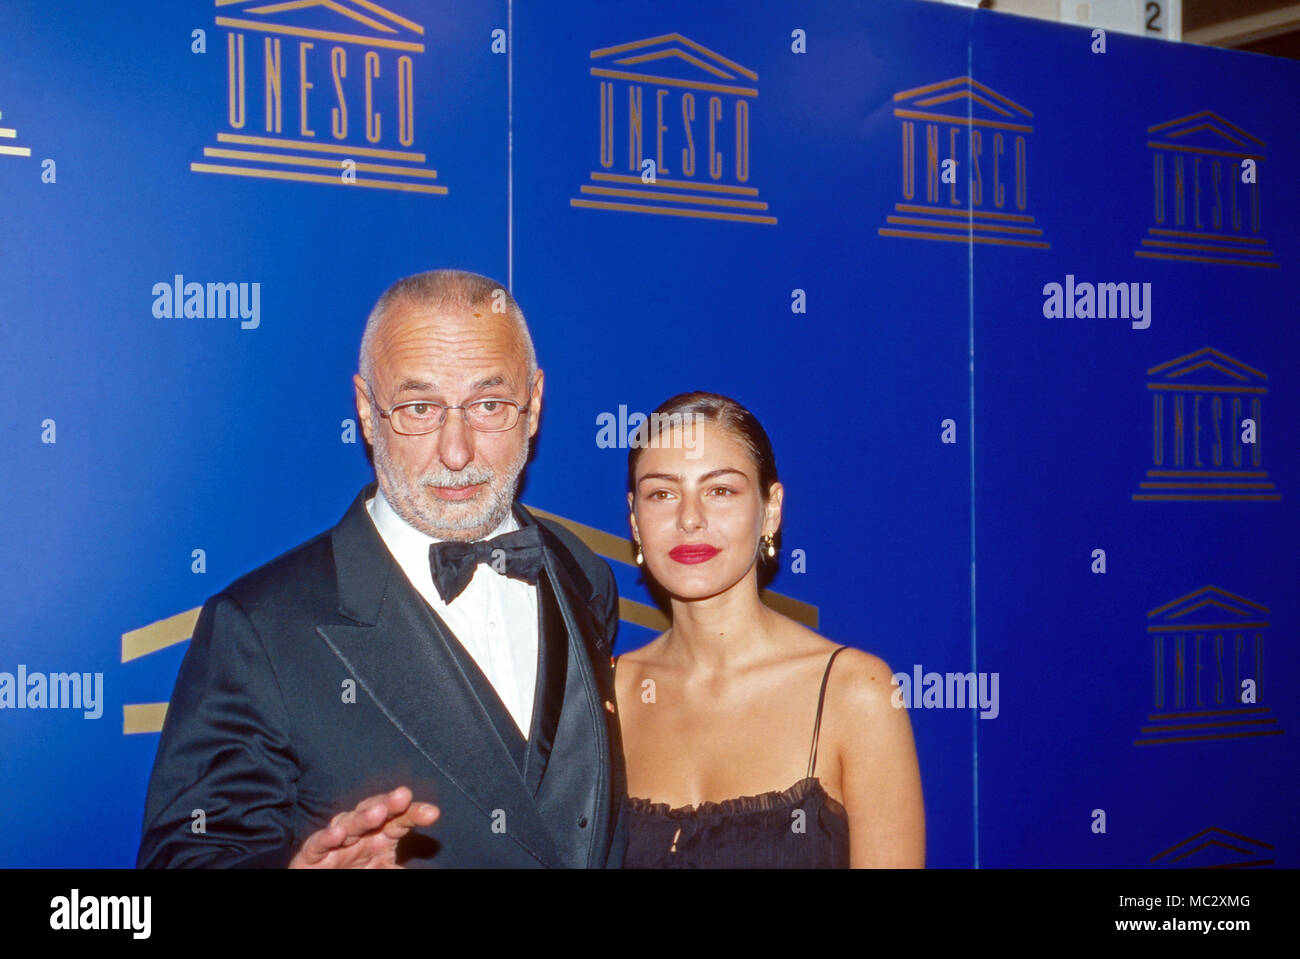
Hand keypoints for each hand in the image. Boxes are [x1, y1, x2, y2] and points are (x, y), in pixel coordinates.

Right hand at [288, 786, 438, 868]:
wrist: (320, 884)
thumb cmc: (357, 873)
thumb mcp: (386, 871)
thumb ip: (401, 868)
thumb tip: (432, 869)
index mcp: (381, 835)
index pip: (400, 819)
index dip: (414, 814)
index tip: (432, 813)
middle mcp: (359, 834)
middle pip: (374, 812)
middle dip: (388, 803)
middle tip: (403, 796)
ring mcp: (335, 843)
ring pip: (347, 823)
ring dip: (361, 818)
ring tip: (378, 812)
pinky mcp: (311, 856)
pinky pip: (317, 844)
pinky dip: (326, 838)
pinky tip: (338, 833)